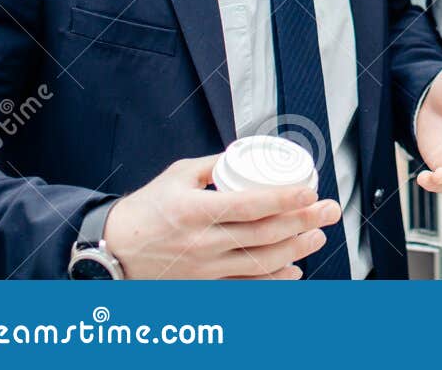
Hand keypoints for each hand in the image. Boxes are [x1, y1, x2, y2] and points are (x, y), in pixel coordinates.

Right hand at [103, 155, 339, 278]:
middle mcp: (202, 244)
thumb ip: (216, 165)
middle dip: (304, 222)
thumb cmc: (145, 209)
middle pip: (264, 235)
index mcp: (195, 211)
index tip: (310, 191)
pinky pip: (246, 287)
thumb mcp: (178, 175)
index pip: (251, 206)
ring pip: (261, 264)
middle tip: (329, 210)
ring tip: (318, 235)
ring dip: (296, 250)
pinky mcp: (203, 287)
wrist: (112, 251)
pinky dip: (273, 281)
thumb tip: (250, 154)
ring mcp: (203, 270)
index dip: (285, 199)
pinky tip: (293, 270)